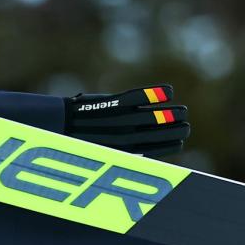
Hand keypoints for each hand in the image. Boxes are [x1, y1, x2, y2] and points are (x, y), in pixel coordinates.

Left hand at [65, 84, 189, 157]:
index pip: (150, 151)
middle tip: (187, 126)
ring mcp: (114, 120)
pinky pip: (134, 98)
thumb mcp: (100, 153)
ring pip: (147, 118)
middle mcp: (118, 138)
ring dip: (169, 115)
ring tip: (183, 112)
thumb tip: (144, 153)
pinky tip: (170, 92)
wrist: (57, 125)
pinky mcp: (109, 104)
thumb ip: (122, 152)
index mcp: (117, 153)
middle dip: (173, 131)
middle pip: (153, 135)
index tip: (181, 142)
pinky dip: (153, 94)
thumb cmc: (79, 141)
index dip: (168, 147)